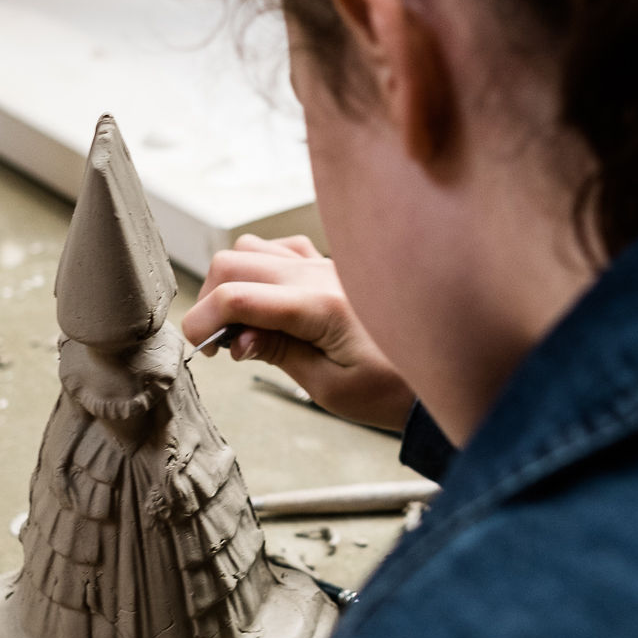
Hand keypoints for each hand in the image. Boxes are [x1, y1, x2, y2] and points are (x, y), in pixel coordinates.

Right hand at [181, 235, 415, 430]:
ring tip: (241, 325)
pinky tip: (267, 304)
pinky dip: (259, 270)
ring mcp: (328, 264)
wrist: (443, 370)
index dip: (203, 319)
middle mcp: (322, 273)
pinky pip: (281, 249)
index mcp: (322, 305)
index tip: (194, 345)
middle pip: (235, 262)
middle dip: (211, 300)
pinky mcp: (332, 266)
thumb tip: (234, 339)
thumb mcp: (330, 387)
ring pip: (253, 248)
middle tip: (218, 343)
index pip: (239, 296)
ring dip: (232, 282)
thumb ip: (278, 354)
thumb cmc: (394, 388)